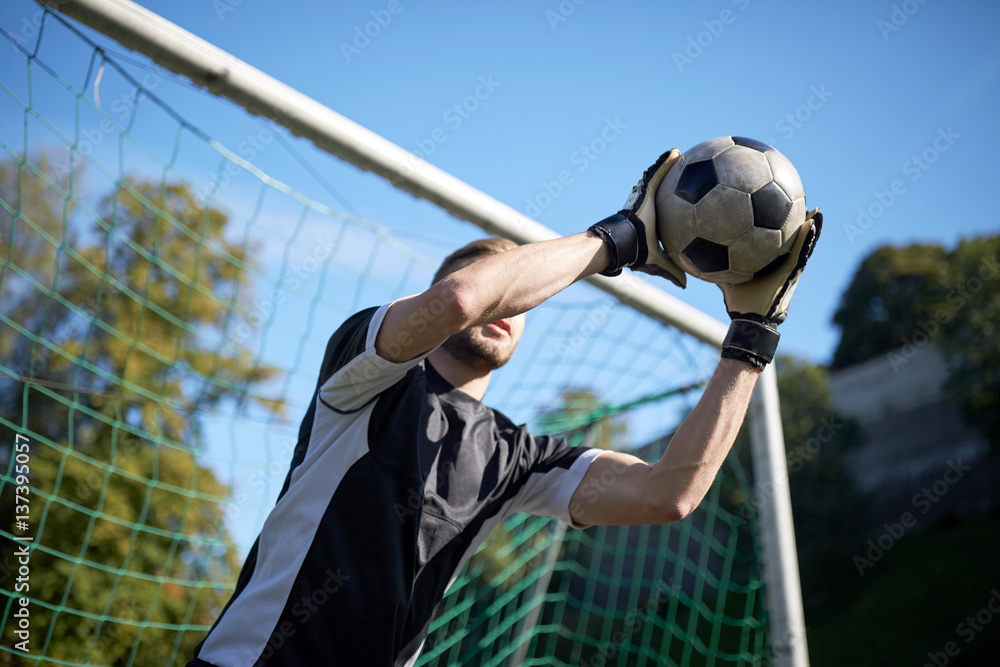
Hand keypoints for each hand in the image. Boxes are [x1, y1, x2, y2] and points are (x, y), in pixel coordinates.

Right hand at [588, 149, 687, 286]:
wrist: (622, 242)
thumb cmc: (637, 252)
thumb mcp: (659, 261)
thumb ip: (672, 270)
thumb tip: (686, 285)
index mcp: (654, 222)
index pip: (667, 212)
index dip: (676, 206)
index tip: (686, 203)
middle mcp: (649, 207)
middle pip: (663, 191)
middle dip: (671, 180)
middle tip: (686, 171)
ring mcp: (645, 197)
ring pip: (659, 178)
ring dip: (668, 166)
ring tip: (680, 154)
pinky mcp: (644, 191)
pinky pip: (657, 173)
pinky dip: (666, 162)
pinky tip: (677, 152)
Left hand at [717, 208, 822, 367]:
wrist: (749, 317)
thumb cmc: (738, 301)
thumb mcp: (725, 276)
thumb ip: (716, 265)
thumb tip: (697, 254)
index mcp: (770, 265)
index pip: (776, 243)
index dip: (779, 228)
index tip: (777, 209)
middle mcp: (782, 265)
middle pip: (792, 240)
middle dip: (797, 224)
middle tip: (801, 205)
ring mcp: (789, 269)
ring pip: (803, 244)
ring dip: (810, 227)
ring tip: (816, 209)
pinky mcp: (792, 272)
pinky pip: (803, 252)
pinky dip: (809, 237)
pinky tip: (812, 222)